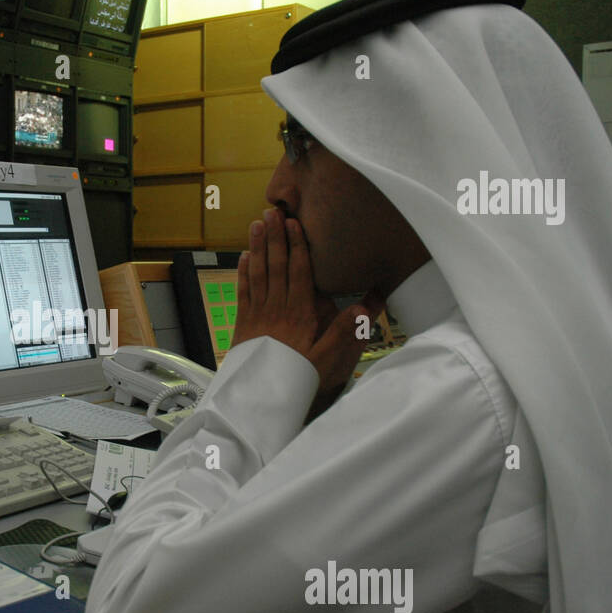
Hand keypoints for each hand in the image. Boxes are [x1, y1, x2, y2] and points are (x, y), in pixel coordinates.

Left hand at [232, 208, 384, 413]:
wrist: (260, 400)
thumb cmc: (297, 379)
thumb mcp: (327, 360)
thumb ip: (346, 332)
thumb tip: (368, 306)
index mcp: (298, 314)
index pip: (298, 272)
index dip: (297, 246)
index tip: (295, 223)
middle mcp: (276, 309)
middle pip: (276, 266)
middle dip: (275, 237)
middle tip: (273, 212)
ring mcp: (258, 315)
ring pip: (257, 274)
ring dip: (257, 248)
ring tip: (257, 224)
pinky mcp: (244, 325)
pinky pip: (243, 292)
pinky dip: (243, 273)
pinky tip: (244, 257)